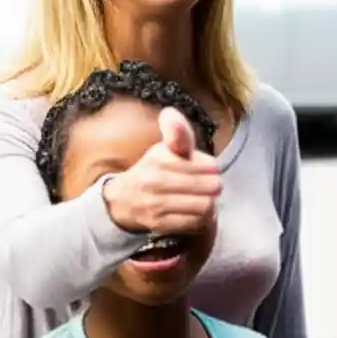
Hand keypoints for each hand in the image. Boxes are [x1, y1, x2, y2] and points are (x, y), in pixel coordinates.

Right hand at [103, 107, 221, 233]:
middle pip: (210, 186)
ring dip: (209, 204)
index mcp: (160, 157)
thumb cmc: (154, 170)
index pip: (208, 166)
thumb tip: (170, 113)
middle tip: (208, 187)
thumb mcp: (165, 148)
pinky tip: (194, 213)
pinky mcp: (159, 224)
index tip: (205, 169)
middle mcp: (155, 180)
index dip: (211, 168)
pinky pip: (194, 223)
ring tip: (202, 200)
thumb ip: (177, 131)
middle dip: (213, 187)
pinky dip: (200, 219)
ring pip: (204, 206)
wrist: (123, 200)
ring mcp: (156, 204)